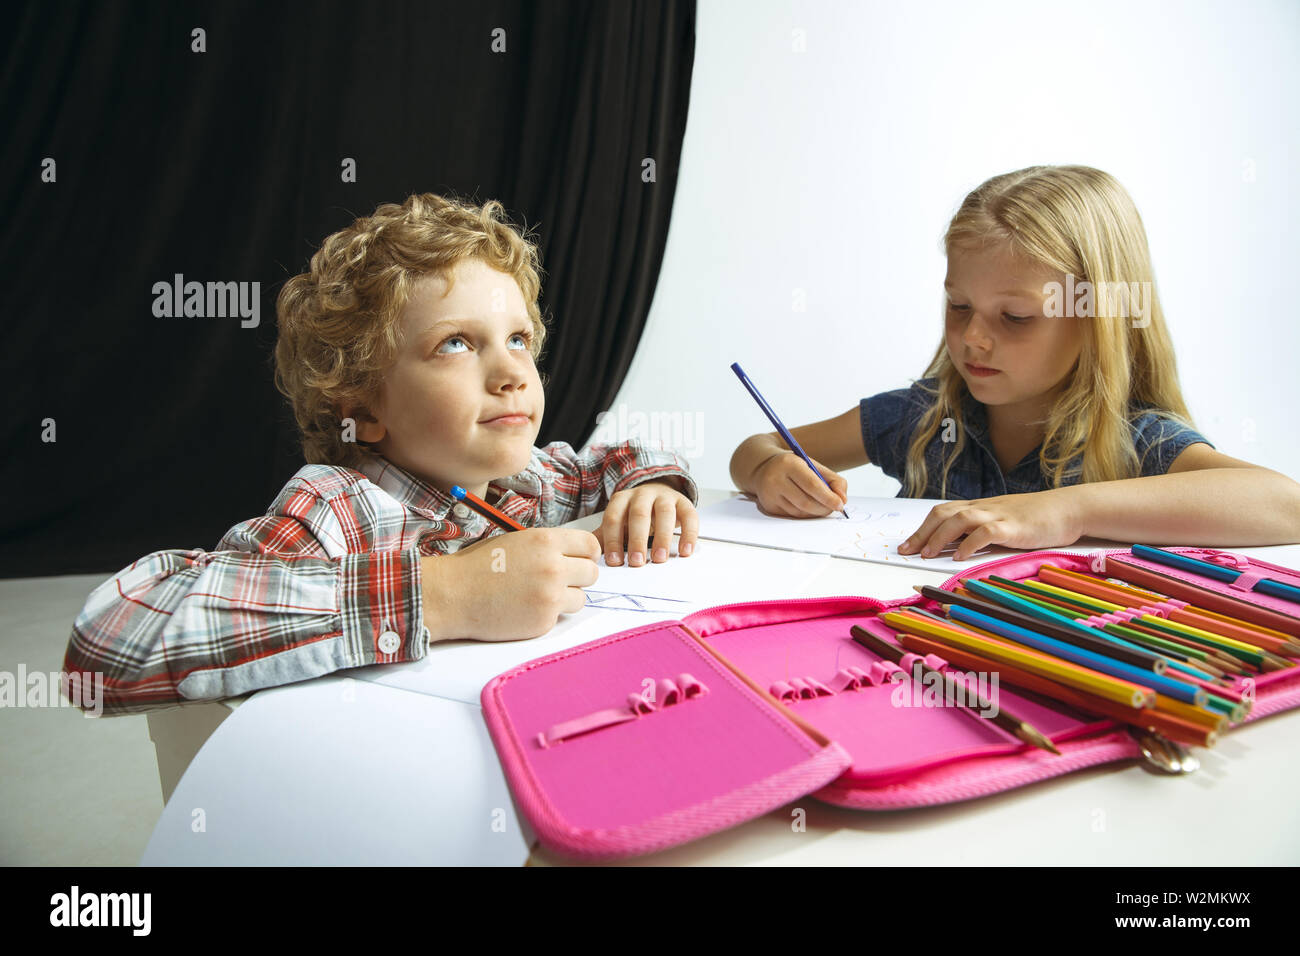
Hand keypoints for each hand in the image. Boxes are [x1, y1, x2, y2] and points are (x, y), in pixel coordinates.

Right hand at [421, 528, 600, 641]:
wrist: (453, 594)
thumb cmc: (480, 565)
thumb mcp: (517, 541)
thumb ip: (547, 546)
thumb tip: (574, 554)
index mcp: (546, 541)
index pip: (590, 546)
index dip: (585, 554)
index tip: (577, 560)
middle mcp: (553, 567)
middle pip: (592, 573)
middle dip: (578, 578)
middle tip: (559, 581)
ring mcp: (550, 596)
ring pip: (581, 598)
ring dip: (566, 598)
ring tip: (539, 595)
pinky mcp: (543, 621)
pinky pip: (560, 617)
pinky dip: (547, 614)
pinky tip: (525, 608)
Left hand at [596, 481, 698, 566]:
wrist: (657, 493)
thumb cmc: (634, 515)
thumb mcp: (619, 523)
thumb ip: (605, 537)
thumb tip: (588, 557)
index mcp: (621, 499)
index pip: (614, 518)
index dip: (613, 540)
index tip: (615, 562)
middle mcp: (642, 495)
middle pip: (639, 514)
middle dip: (637, 539)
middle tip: (637, 562)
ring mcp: (664, 497)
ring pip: (664, 513)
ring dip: (662, 537)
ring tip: (659, 559)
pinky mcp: (684, 502)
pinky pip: (689, 516)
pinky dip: (689, 534)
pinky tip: (685, 551)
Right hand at [751, 452, 847, 517]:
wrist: (764, 468)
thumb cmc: (794, 467)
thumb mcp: (813, 466)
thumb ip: (833, 480)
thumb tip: (843, 500)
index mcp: (789, 464)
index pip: (812, 485)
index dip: (828, 497)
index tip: (840, 505)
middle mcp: (776, 479)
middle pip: (806, 502)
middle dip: (824, 508)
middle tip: (834, 508)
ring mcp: (770, 495)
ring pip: (799, 512)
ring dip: (815, 513)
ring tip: (822, 506)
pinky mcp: (768, 507)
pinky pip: (792, 516)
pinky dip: (805, 515)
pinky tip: (808, 507)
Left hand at [896, 488, 1084, 560]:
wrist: (1068, 508)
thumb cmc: (1035, 518)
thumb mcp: (1002, 521)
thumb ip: (980, 530)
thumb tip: (955, 547)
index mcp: (979, 507)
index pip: (942, 513)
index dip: (922, 529)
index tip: (906, 546)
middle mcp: (984, 508)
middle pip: (943, 514)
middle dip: (922, 533)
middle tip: (907, 552)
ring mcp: (998, 515)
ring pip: (959, 519)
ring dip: (940, 537)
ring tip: (928, 554)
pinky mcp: (1014, 526)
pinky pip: (986, 532)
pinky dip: (970, 543)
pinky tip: (960, 556)